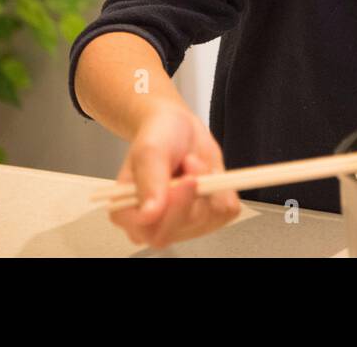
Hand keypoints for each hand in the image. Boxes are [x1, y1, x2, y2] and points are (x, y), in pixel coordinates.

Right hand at [109, 102, 241, 249]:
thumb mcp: (149, 151)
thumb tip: (149, 215)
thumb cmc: (158, 137)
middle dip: (195, 189)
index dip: (176, 207)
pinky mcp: (209, 217)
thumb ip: (149, 181)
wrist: (179, 127)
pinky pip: (227, 210)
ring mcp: (184, 225)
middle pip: (186, 225)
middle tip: (190, 160)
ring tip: (193, 163)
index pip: (154, 230)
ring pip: (210, 217)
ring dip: (209, 183)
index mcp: (129, 215)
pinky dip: (224, 187)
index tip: (189, 179)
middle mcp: (155, 226)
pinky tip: (207, 174)